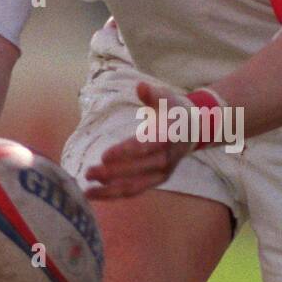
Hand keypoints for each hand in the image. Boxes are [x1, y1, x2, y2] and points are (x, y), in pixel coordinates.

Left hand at [85, 80, 193, 200]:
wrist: (193, 131)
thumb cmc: (175, 112)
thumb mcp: (168, 100)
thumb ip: (154, 95)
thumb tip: (140, 86)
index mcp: (168, 137)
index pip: (146, 147)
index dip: (126, 152)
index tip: (104, 156)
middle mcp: (166, 159)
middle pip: (137, 170)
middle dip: (112, 174)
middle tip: (88, 172)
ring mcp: (162, 173)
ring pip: (135, 186)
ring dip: (110, 190)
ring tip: (87, 191)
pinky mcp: (155, 180)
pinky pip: (134, 190)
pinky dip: (115, 194)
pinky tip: (96, 193)